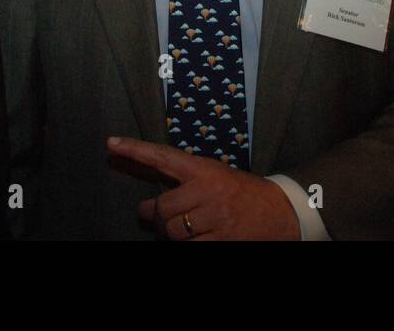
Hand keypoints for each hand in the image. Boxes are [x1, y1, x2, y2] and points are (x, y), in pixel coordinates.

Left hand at [106, 137, 299, 239]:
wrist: (282, 211)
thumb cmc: (242, 192)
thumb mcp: (214, 176)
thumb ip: (181, 183)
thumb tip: (144, 202)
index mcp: (204, 170)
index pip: (163, 157)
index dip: (135, 150)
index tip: (111, 144)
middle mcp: (208, 192)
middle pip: (162, 208)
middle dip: (154, 216)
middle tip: (151, 215)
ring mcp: (215, 219)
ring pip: (173, 233)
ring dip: (169, 234)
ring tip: (176, 229)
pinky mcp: (222, 241)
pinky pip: (190, 249)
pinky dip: (187, 247)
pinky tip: (194, 239)